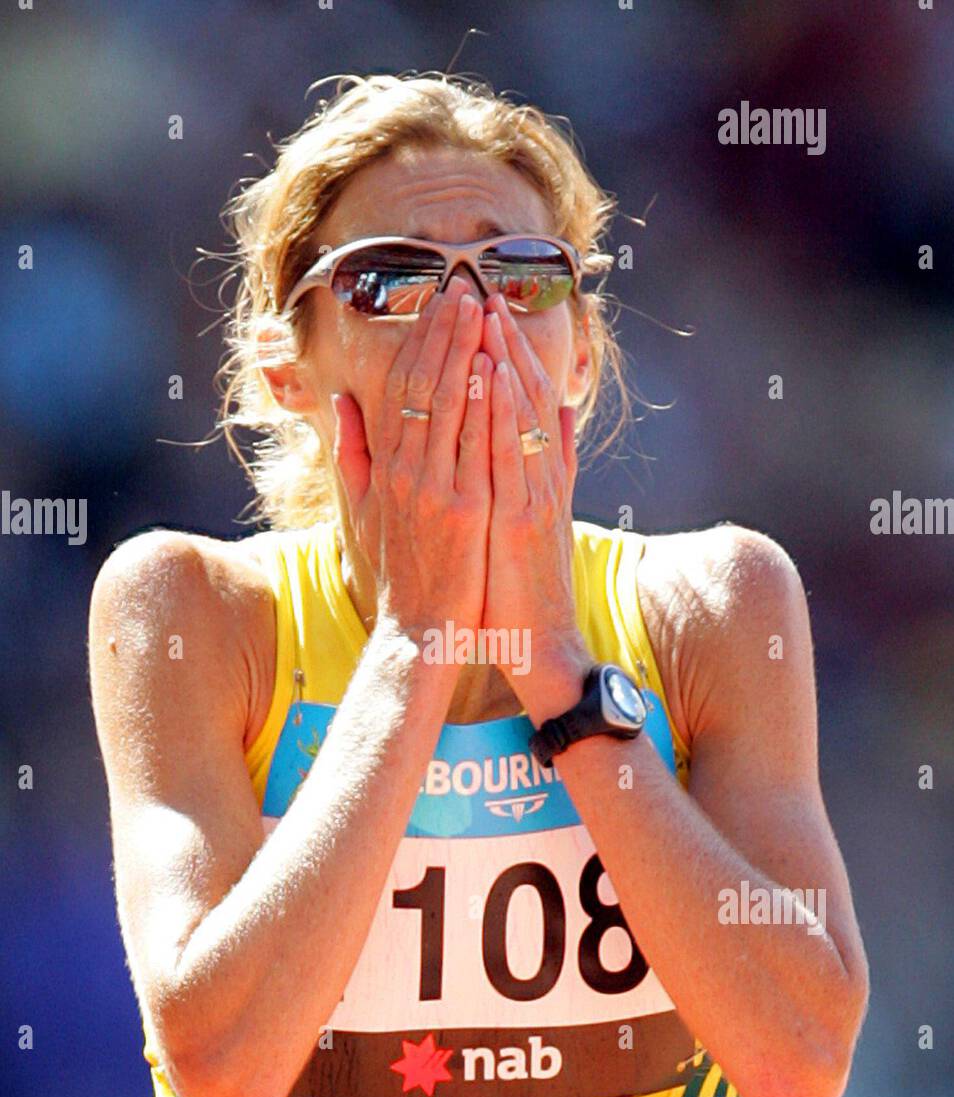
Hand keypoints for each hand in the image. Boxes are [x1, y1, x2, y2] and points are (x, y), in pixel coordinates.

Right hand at [332, 279, 492, 638]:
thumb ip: (354, 455)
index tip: (439, 305)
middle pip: (422, 386)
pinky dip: (481, 404)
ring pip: (447, 406)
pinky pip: (473, 446)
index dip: (419, 342)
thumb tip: (341, 402)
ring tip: (482, 310)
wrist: (420, 631)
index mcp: (387, 467)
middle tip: (464, 290)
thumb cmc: (402, 573)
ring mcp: (433, 489)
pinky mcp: (462, 510)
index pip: (400, 389)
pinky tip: (494, 367)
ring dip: (465, 352)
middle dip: (444, 333)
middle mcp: (405, 471)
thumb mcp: (365, 511)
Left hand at [479, 294, 589, 692]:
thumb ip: (552, 469)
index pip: (524, 406)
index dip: (507, 357)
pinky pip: (514, 454)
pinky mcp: (523, 519)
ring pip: (522, 416)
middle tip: (483, 293)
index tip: (487, 314)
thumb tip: (562, 418)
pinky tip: (493, 373)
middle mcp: (541, 481)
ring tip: (487, 313)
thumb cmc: (522, 592)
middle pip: (526, 398)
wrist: (540, 648)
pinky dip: (505, 411)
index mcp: (538, 481)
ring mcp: (535, 497)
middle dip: (504, 344)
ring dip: (505, 361)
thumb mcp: (535, 524)